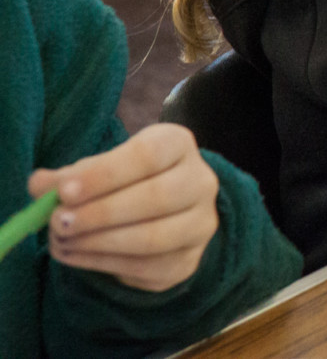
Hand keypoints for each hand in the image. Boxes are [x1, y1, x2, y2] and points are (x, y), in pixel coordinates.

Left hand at [29, 124, 219, 291]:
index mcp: (179, 145)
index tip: (64, 192)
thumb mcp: (99, 168)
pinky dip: (104, 263)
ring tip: (63, 241)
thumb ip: (69, 176)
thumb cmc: (125, 182)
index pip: (148, 155)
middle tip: (58, 222)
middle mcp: (201, 182)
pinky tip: (76, 256)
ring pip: (154, 237)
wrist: (163, 213)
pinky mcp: (188, 260)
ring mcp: (200, 223)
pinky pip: (146, 267)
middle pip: (157, 197)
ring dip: (100, 242)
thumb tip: (39, 185)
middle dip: (101, 213)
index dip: (105, 175)